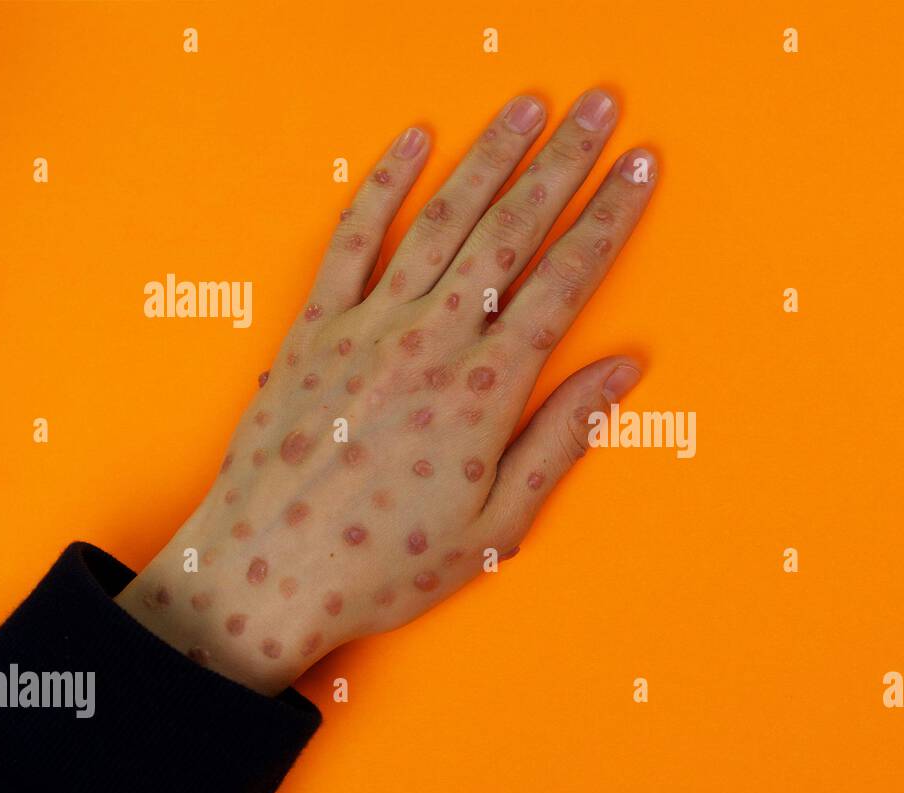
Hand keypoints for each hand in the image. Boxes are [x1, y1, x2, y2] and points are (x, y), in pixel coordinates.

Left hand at [115, 88, 656, 694]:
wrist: (265, 575)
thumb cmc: (387, 565)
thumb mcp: (497, 524)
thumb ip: (560, 437)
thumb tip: (620, 370)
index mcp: (485, 390)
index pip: (564, 282)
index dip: (608, 220)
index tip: (639, 172)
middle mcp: (431, 341)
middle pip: (511, 231)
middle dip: (564, 162)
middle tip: (602, 109)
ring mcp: (368, 325)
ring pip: (442, 218)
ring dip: (490, 156)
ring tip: (529, 106)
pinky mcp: (314, 327)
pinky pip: (353, 238)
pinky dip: (384, 184)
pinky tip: (415, 142)